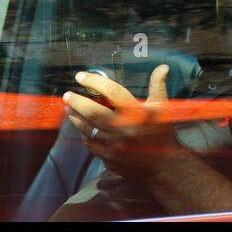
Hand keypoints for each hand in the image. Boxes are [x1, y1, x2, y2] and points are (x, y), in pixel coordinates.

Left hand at [63, 65, 189, 181]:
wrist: (164, 164)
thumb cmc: (162, 132)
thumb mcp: (162, 107)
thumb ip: (158, 85)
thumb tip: (162, 67)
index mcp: (136, 113)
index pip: (112, 91)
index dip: (94, 81)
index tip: (81, 76)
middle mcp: (124, 128)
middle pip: (93, 112)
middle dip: (77, 102)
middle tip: (67, 95)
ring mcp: (115, 145)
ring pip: (88, 129)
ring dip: (76, 118)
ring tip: (69, 109)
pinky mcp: (109, 158)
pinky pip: (91, 144)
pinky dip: (84, 134)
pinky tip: (82, 128)